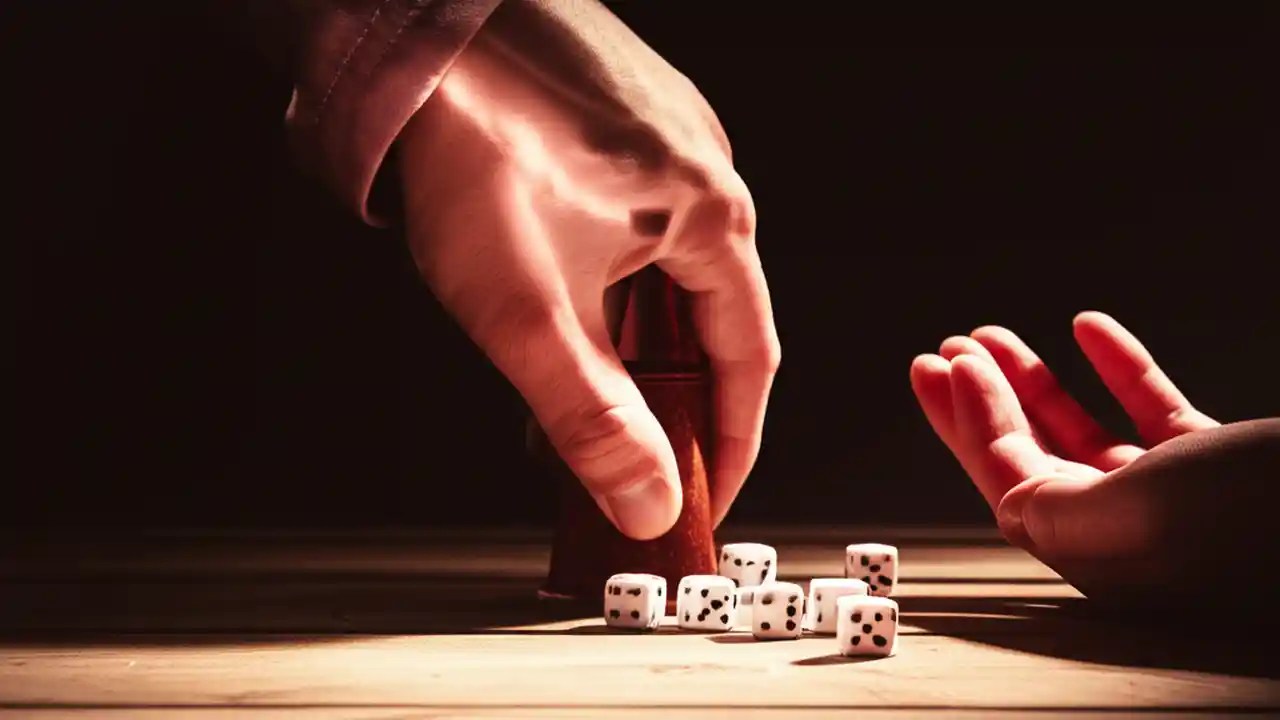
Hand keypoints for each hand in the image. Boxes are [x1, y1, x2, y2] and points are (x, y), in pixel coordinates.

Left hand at [396, 0, 778, 539]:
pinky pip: (629, 225)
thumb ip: (593, 418)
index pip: (750, 359)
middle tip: (626, 457)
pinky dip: (603, 286)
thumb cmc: (475, 143)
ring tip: (572, 395)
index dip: (730, 441)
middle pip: (706, 319)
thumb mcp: (532, 311)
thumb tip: (649, 502)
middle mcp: (702, 168)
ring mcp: (657, 137)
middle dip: (666, 401)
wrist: (414, 29)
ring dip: (626, 345)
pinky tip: (554, 306)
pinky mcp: (610, 120)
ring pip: (661, 273)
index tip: (702, 496)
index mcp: (713, 215)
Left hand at [910, 311, 1278, 605]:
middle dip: (984, 403)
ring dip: (1036, 382)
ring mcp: (1182, 497)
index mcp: (1101, 552)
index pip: (1008, 478)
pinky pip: (1154, 408)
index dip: (968, 420)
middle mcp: (1134, 529)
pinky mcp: (1226, 463)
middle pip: (1032, 457)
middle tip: (943, 351)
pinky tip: (1089, 324)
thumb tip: (1004, 501)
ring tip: (991, 335)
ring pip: (1085, 432)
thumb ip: (1053, 513)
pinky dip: (1118, 366)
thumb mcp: (1134, 518)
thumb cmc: (1257, 520)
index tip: (940, 362)